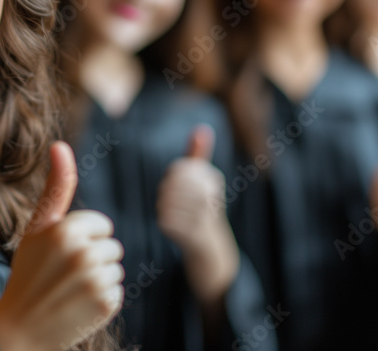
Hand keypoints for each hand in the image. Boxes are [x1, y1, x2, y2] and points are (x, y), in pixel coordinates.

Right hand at [0, 142, 123, 350]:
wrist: (19, 330)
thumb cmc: (28, 274)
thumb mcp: (37, 228)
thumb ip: (56, 187)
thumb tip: (61, 145)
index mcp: (65, 229)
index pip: (101, 225)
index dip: (83, 239)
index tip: (61, 253)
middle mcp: (82, 252)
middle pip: (112, 247)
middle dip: (93, 259)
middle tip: (64, 275)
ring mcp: (95, 280)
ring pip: (116, 269)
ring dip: (99, 280)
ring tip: (70, 290)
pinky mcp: (105, 304)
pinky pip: (118, 292)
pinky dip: (102, 301)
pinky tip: (79, 306)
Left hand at [157, 125, 238, 305]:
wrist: (213, 249)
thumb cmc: (205, 207)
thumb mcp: (204, 179)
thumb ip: (199, 154)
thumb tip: (202, 128)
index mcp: (213, 180)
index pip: (180, 168)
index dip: (174, 177)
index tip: (180, 186)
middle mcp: (211, 197)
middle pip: (172, 184)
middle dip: (168, 191)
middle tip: (173, 199)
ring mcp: (203, 217)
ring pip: (167, 201)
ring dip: (165, 206)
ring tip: (173, 211)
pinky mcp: (192, 235)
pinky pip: (166, 220)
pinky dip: (164, 221)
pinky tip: (171, 223)